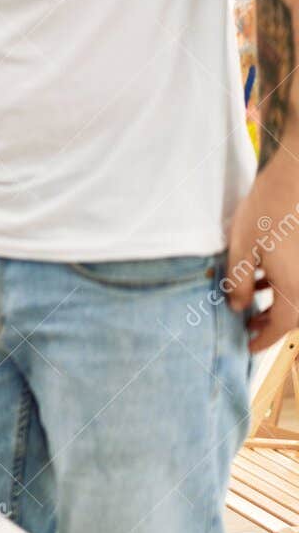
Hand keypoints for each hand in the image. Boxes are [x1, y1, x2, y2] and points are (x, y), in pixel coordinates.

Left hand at [226, 158, 298, 350]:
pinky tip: (261, 278)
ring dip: (275, 304)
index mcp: (294, 289)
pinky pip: (296, 280)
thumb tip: (240, 308)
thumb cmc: (263, 217)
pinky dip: (281, 285)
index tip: (248, 348)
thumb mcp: (240, 253)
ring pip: (295, 297)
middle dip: (270, 323)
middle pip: (292, 315)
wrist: (290, 185)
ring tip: (252, 304)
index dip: (263, 339)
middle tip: (248, 328)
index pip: (280, 327)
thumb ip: (239, 285)